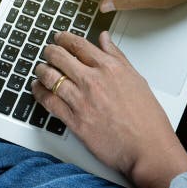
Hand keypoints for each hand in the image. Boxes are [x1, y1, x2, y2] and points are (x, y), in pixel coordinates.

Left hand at [32, 31, 186, 187]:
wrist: (148, 149)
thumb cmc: (147, 119)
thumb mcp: (136, 79)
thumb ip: (117, 56)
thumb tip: (104, 39)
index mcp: (110, 68)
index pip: (78, 44)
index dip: (64, 38)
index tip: (59, 38)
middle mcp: (93, 81)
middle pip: (59, 56)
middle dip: (49, 52)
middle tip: (48, 53)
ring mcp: (81, 100)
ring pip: (49, 76)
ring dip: (41, 70)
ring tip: (41, 70)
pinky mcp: (74, 120)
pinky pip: (48, 101)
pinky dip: (39, 92)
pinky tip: (38, 89)